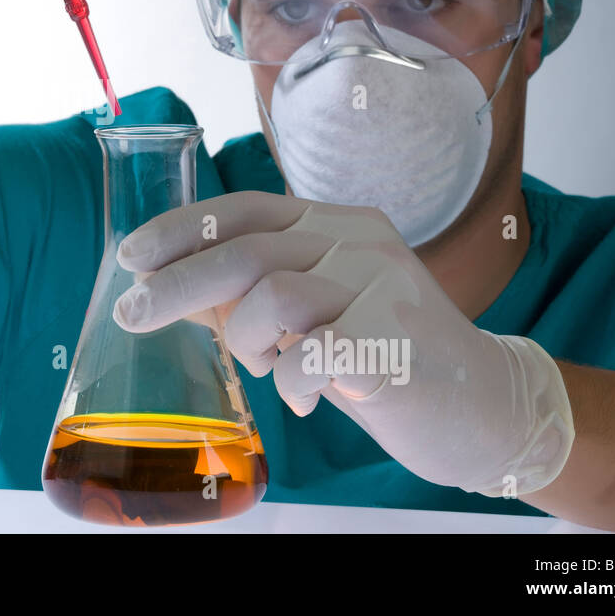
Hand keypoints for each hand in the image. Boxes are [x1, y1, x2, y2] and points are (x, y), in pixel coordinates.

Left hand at [112, 191, 574, 495]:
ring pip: (273, 298)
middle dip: (176, 286)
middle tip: (132, 316)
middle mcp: (359, 241)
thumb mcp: (311, 315)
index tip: (129, 257)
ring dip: (250, 343)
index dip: (182, 229)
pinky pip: (311, 356)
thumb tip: (163, 288)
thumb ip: (248, 296)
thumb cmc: (383, 358)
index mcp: (336, 224)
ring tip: (268, 367)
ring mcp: (382, 286)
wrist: (484, 406)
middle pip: (245, 252)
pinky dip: (292, 383)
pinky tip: (309, 397)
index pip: (245, 209)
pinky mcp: (397, 340)